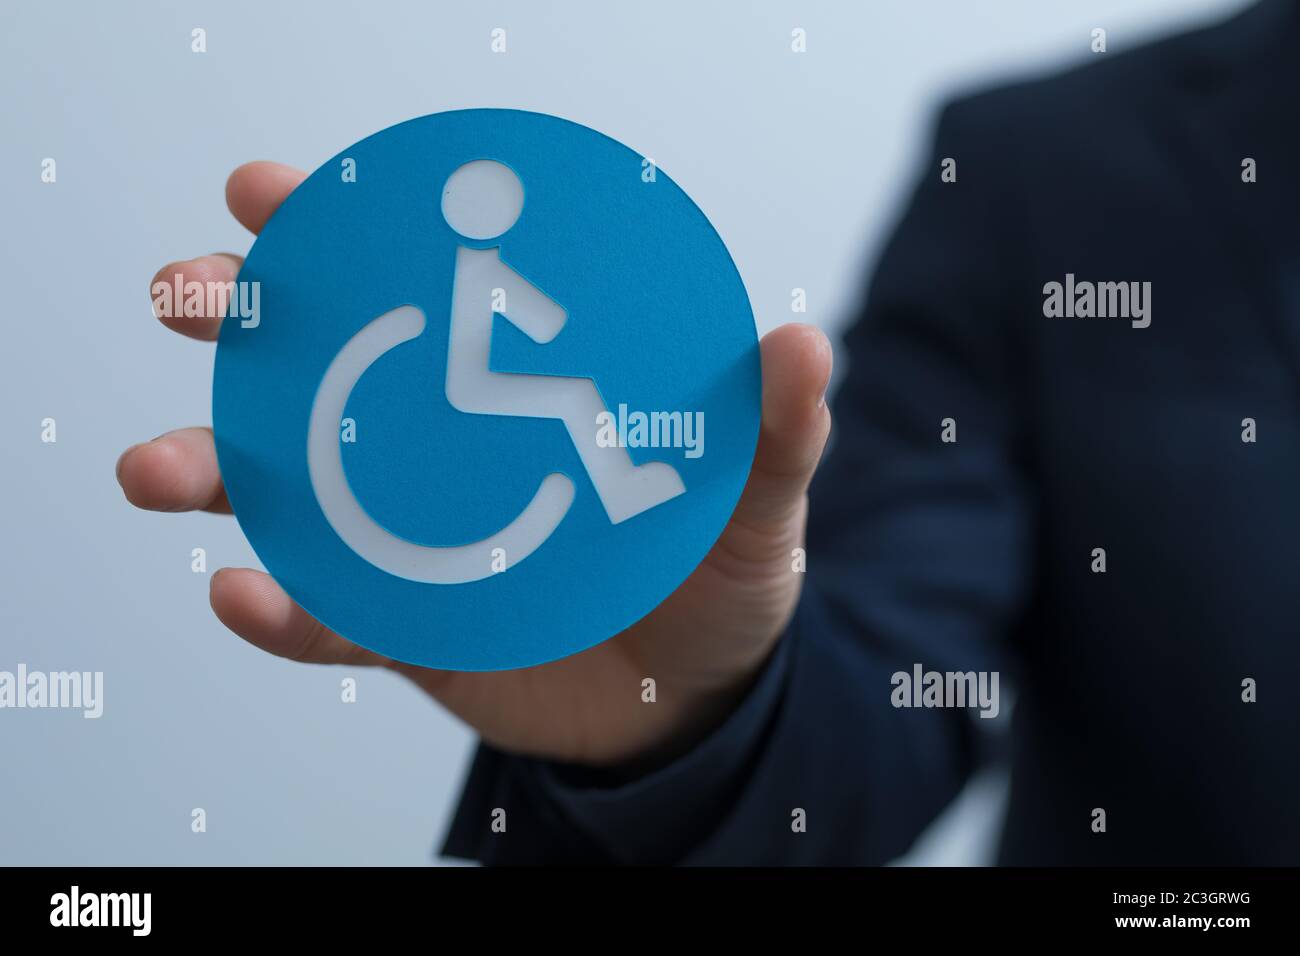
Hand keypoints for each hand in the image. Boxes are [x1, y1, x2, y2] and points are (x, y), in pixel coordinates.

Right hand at [119, 161, 832, 770]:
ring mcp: (413, 539)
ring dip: (212, 468)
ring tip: (158, 467)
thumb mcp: (756, 503)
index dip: (339, 233)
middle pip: (323, 370)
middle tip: (191, 299)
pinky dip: (278, 608)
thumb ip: (772, 434)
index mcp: (516, 388)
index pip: (420, 289)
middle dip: (242, 326)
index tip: (269, 194)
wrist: (692, 706)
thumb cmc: (718, 578)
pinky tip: (240, 592)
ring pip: (290, 491)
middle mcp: (446, 449)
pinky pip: (325, 619)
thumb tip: (797, 344)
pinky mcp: (404, 632)